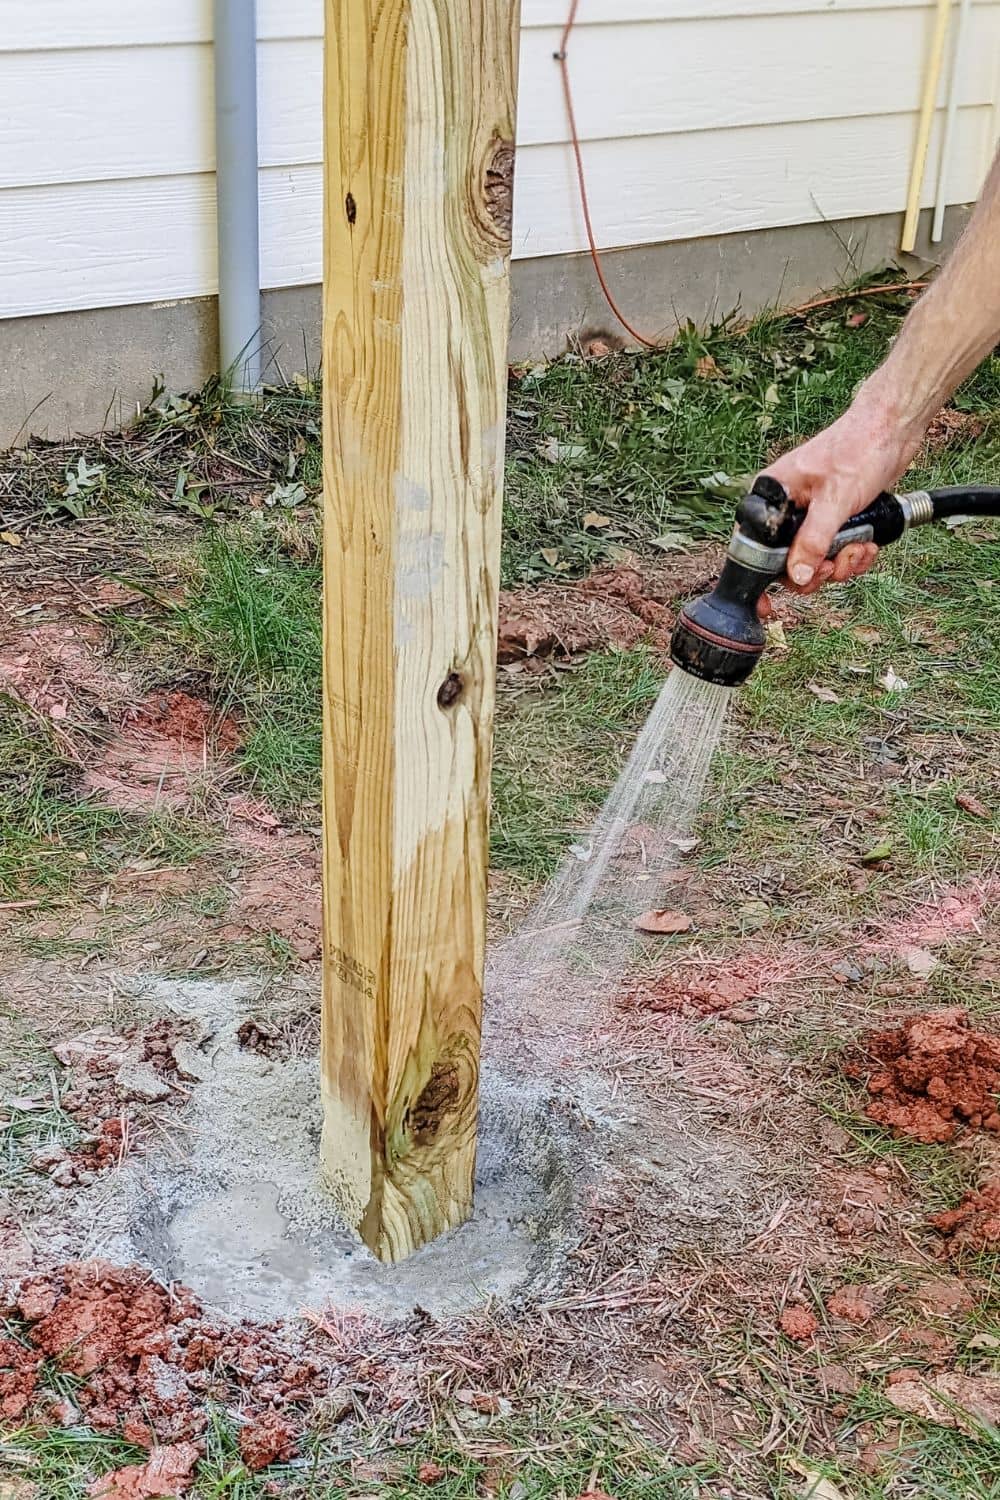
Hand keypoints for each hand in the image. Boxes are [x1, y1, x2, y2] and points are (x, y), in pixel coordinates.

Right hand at [763, 399, 921, 593]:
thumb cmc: (860, 447)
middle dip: (815, 570)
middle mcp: (787, 508)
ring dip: (840, 564)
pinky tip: (867, 544)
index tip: (768, 603)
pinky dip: (853, 556)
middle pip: (786, 563)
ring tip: (859, 548)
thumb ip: (813, 541)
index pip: (753, 546)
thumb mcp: (835, 500)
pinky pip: (835, 553)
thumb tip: (798, 575)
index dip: (760, 577)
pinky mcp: (834, 520)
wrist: (894, 429)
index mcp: (772, 496)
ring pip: (814, 562)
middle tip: (833, 565)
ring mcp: (811, 516)